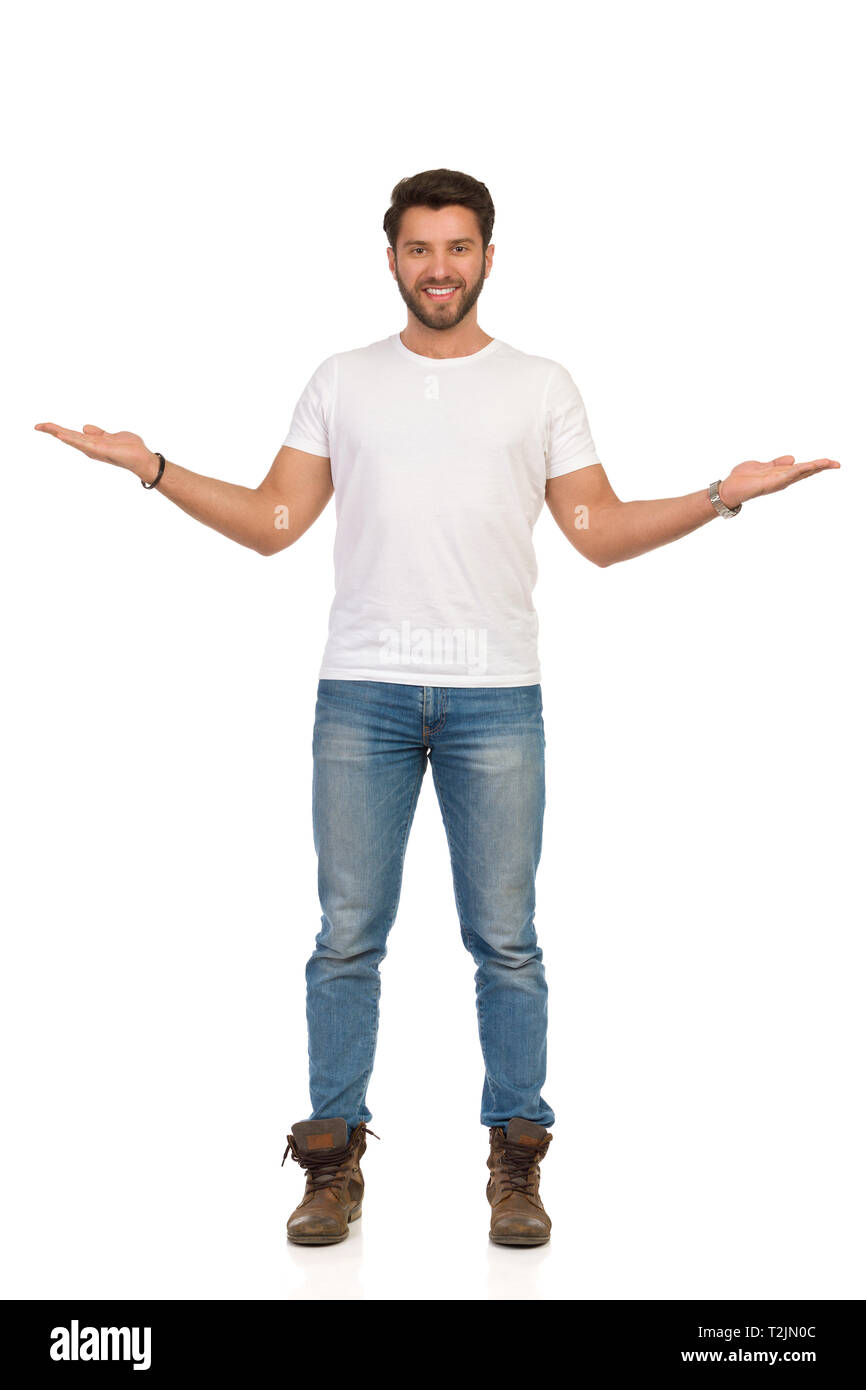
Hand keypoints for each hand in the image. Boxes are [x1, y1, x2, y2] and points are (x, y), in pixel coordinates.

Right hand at [33, 421, 156, 478]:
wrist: (142, 458)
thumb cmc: (129, 448)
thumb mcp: (111, 436)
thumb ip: (98, 433)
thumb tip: (84, 427)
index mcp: (91, 443)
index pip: (70, 434)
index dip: (56, 429)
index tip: (43, 425)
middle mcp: (89, 448)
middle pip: (67, 437)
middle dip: (52, 430)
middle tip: (36, 425)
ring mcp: (93, 449)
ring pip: (72, 439)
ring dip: (58, 433)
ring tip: (44, 427)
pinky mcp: (99, 450)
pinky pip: (83, 444)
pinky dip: (72, 439)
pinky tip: (61, 435)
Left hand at [719, 454, 840, 508]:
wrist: (729, 488)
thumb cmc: (744, 478)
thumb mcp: (763, 466)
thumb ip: (777, 463)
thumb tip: (793, 458)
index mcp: (782, 474)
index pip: (803, 469)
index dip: (818, 465)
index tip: (832, 462)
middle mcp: (782, 480)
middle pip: (806, 472)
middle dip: (821, 467)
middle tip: (837, 464)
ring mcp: (777, 482)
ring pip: (799, 473)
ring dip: (813, 468)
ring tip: (828, 463)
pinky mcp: (769, 484)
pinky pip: (785, 476)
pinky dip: (796, 471)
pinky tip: (806, 466)